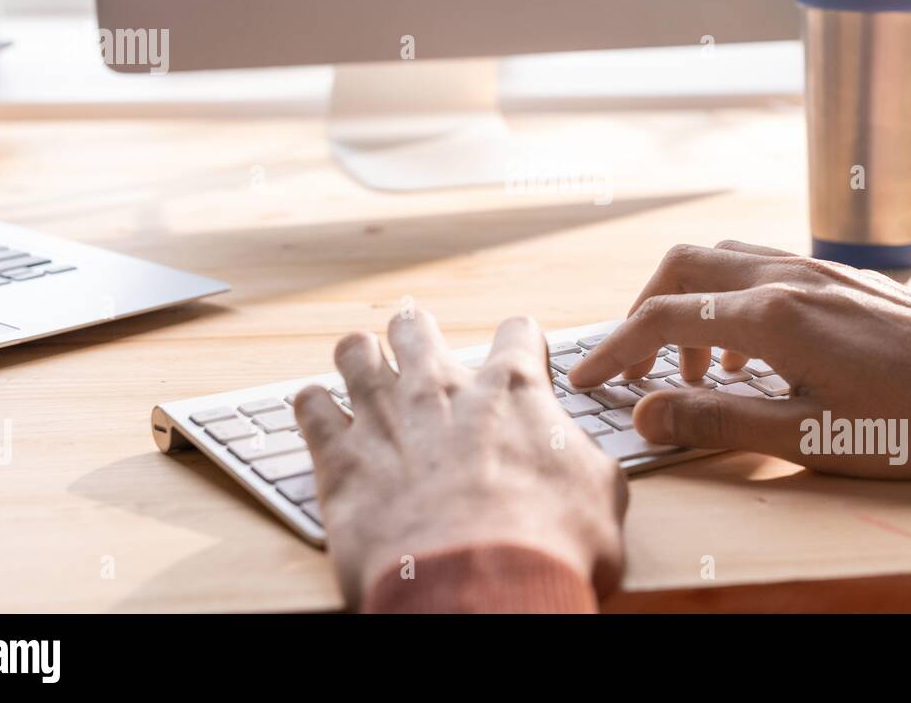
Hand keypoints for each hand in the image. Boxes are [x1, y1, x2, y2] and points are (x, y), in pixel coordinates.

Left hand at [295, 309, 627, 607]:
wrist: (482, 584)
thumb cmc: (551, 544)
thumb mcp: (600, 495)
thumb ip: (583, 460)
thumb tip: (581, 462)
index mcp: (512, 390)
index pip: (518, 334)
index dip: (520, 345)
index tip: (518, 359)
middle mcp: (442, 389)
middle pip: (416, 327)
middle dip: (415, 333)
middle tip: (417, 345)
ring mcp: (385, 416)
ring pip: (355, 352)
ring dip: (359, 357)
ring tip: (361, 365)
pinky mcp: (341, 458)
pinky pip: (310, 407)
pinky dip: (314, 407)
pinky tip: (319, 414)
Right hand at [567, 241, 910, 478]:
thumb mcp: (812, 439)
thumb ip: (721, 422)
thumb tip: (648, 413)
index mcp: (771, 317)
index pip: (664, 321)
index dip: (616, 350)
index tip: (589, 380)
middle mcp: (785, 276)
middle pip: (681, 267)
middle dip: (643, 312)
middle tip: (633, 364)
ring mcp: (815, 267)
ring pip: (720, 259)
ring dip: (689, 304)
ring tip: (698, 372)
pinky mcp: (838, 275)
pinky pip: (759, 266)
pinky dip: (728, 299)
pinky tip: (752, 353)